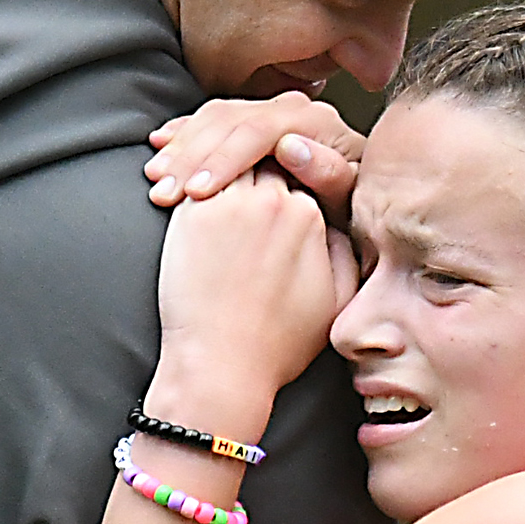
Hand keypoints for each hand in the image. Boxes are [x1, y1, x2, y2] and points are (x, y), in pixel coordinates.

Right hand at [146, 95, 364, 222]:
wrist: (359, 208)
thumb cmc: (357, 212)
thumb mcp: (351, 200)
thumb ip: (330, 173)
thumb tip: (292, 147)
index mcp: (316, 122)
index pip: (259, 131)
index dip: (224, 160)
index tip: (197, 192)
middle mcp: (293, 110)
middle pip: (229, 119)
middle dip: (191, 153)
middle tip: (163, 188)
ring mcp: (270, 114)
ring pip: (214, 117)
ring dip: (180, 146)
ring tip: (155, 176)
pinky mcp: (253, 125)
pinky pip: (210, 120)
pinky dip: (183, 134)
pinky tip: (160, 146)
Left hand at [156, 170, 347, 398]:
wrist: (222, 366)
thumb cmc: (275, 344)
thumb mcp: (336, 301)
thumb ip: (344, 251)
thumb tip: (337, 222)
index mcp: (311, 218)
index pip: (299, 170)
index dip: (287, 173)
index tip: (269, 185)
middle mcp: (274, 204)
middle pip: (265, 157)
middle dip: (255, 160)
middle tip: (235, 168)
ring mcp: (231, 205)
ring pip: (229, 159)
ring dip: (220, 161)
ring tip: (208, 174)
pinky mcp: (192, 214)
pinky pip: (193, 174)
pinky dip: (190, 174)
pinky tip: (181, 181)